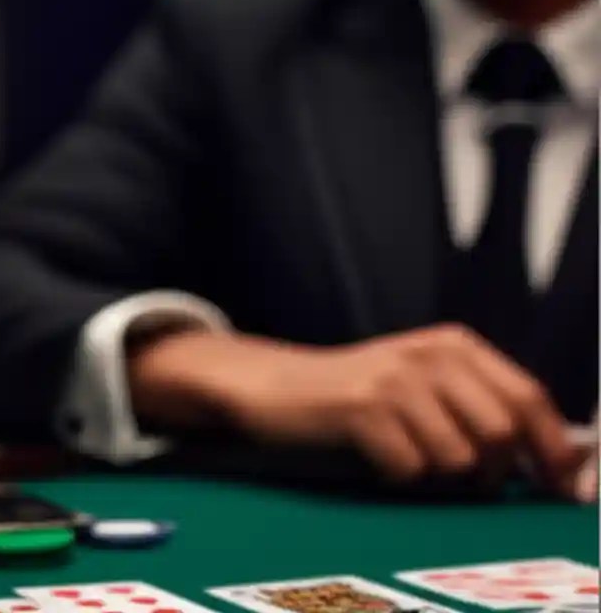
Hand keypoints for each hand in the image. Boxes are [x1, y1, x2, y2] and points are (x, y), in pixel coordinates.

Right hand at [130, 324, 580, 496]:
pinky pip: (409, 469)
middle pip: (501, 433)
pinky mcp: (360, 408)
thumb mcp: (425, 384)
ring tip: (408, 459)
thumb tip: (560, 459)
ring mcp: (394, 379)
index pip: (529, 398)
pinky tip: (375, 458)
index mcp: (454, 345)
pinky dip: (397, 476)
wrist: (274, 385)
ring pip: (458, 458)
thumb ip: (483, 407)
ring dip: (437, 477)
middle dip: (491, 472)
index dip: (552, 449)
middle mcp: (429, 354)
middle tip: (464, 482)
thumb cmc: (356, 395)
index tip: (559, 488)